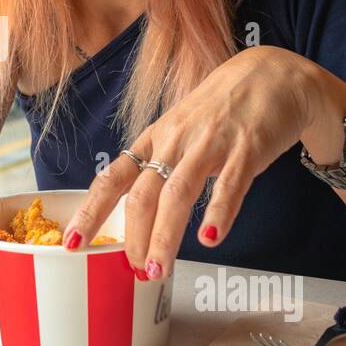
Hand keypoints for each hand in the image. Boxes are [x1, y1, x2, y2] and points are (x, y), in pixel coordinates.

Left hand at [62, 46, 339, 279]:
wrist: (272, 74)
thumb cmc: (221, 110)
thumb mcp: (180, 131)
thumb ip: (161, 166)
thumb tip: (138, 215)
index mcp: (155, 139)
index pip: (113, 178)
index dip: (91, 211)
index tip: (73, 242)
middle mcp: (175, 141)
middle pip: (143, 194)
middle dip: (135, 237)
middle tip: (136, 271)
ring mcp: (210, 144)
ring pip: (178, 193)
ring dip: (165, 235)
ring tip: (158, 268)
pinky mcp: (246, 148)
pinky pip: (229, 184)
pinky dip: (218, 212)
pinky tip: (210, 238)